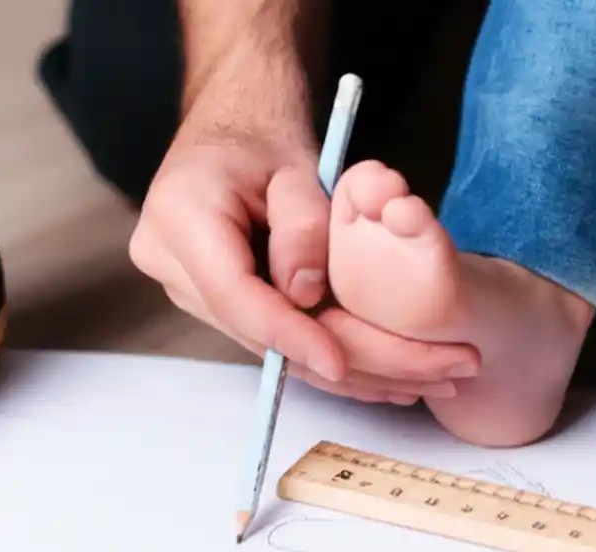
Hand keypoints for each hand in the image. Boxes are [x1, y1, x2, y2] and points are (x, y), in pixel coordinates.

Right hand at [129, 117, 478, 403]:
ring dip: (342, 371)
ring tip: (420, 383)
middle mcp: (170, 263)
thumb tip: (306, 296)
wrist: (231, 124)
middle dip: (338, 363)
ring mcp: (185, 287)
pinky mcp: (210, 301)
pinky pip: (268, 336)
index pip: (236, 295)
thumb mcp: (296, 165)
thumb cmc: (264, 134)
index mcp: (181, 217)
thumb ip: (305, 225)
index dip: (289, 335)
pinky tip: (384, 376)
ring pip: (266, 346)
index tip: (339, 361)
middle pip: (256, 332)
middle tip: (425, 374)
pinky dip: (323, 353)